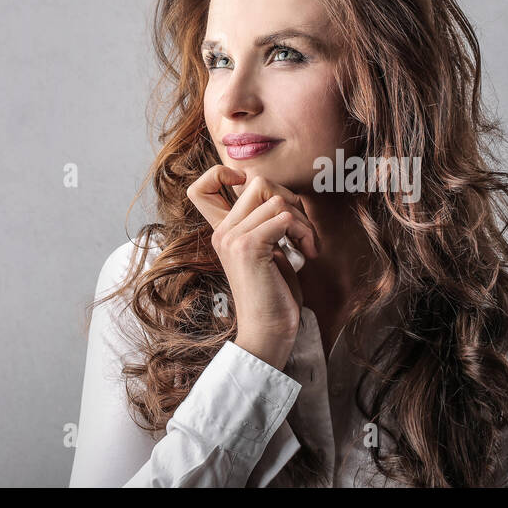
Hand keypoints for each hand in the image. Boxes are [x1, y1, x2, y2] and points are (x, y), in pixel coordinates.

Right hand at [186, 164, 320, 368]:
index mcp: (222, 231)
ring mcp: (232, 238)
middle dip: (290, 200)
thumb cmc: (273, 294)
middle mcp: (222, 231)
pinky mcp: (248, 247)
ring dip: (302, 221)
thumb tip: (283, 196)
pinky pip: (283, 217)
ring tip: (305, 246)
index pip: (202, 186)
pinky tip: (306, 254)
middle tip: (300, 230)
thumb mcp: (266, 251)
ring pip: (275, 199)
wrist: (269, 332)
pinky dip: (303, 232)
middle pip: (257, 182)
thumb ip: (264, 223)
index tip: (256, 197)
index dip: (224, 174)